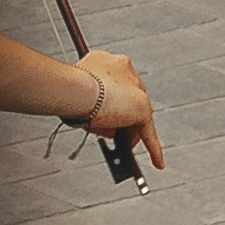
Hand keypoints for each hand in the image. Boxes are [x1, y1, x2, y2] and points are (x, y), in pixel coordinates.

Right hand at [74, 50, 164, 171]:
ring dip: (128, 134)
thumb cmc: (67, 91)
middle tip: (113, 134)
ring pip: (136, 117)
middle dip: (121, 119)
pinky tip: (157, 162)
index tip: (106, 114)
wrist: (74, 89)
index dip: (111, 103)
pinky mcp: (142, 107)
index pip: (117, 85)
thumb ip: (91, 104)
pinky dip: (154, 148)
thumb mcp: (79, 95)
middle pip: (128, 101)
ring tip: (117, 146)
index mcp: (109, 61)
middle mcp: (126, 69)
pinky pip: (149, 132)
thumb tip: (98, 123)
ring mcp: (136, 88)